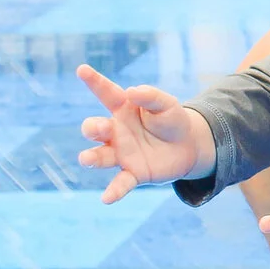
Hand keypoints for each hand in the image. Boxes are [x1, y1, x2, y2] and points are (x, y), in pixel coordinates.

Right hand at [75, 66, 214, 202]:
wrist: (188, 146)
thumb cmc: (172, 120)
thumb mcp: (167, 104)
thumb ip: (150, 96)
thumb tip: (132, 92)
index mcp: (123, 109)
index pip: (106, 93)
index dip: (94, 81)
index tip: (82, 69)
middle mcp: (116, 131)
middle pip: (96, 128)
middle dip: (93, 128)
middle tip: (99, 129)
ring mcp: (122, 153)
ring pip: (101, 156)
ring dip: (92, 158)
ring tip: (86, 159)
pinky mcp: (133, 173)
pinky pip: (120, 183)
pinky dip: (114, 191)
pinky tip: (106, 199)